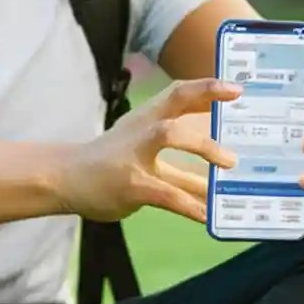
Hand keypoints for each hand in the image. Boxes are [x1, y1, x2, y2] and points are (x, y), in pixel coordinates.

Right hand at [53, 79, 241, 223]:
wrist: (65, 178)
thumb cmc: (110, 165)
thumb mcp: (146, 161)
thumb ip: (182, 170)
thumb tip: (218, 188)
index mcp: (146, 119)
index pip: (178, 93)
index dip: (207, 88)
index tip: (236, 89)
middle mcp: (141, 129)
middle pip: (174, 102)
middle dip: (205, 98)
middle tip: (238, 101)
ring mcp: (134, 155)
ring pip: (169, 135)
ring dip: (203, 146)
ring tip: (229, 164)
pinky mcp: (131, 184)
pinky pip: (166, 193)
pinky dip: (190, 205)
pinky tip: (207, 216)